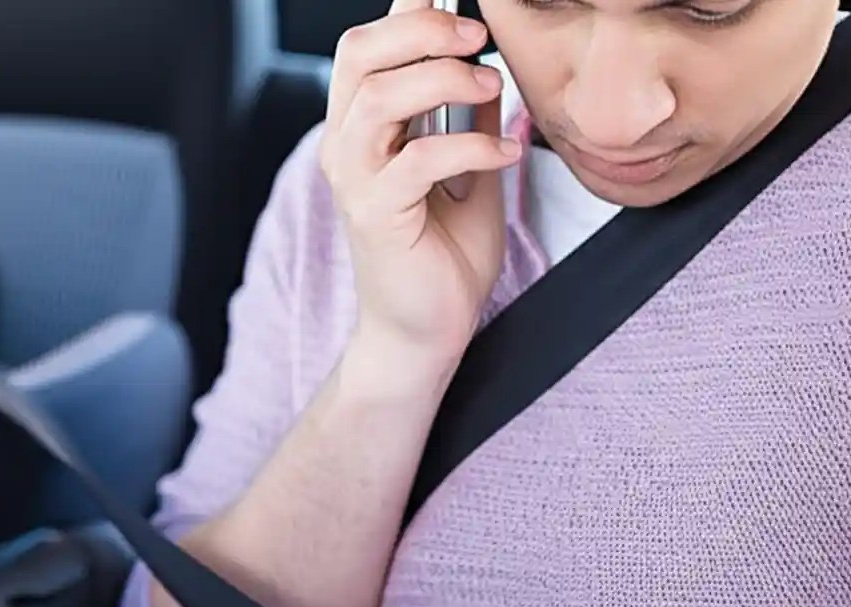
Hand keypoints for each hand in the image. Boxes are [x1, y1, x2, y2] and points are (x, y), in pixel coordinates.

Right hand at [320, 0, 519, 365]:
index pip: (365, 46)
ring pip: (378, 96)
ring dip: (443, 77)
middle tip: (479, 38)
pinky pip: (418, 159)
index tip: (465, 12)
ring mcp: (354, 180)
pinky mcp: (375, 216)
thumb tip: (483, 65)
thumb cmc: (442, 255)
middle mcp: (346, 147)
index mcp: (361, 128)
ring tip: (490, 87)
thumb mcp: (466, 168)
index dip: (407, 11)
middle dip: (423, 28)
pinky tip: (504, 152)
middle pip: (359, 53)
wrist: (426, 330)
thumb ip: (465, 118)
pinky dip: (471, 145)